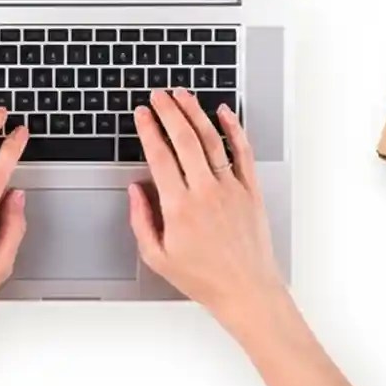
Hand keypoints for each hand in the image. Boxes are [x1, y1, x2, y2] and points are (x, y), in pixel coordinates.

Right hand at [127, 88, 284, 324]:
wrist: (246, 290)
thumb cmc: (204, 278)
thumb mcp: (157, 257)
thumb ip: (140, 220)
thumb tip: (135, 190)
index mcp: (179, 207)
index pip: (159, 156)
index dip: (148, 129)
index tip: (141, 114)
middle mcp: (205, 192)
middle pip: (184, 139)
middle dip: (168, 111)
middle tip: (158, 96)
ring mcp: (231, 188)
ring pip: (211, 139)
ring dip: (195, 112)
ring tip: (183, 96)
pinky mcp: (250, 190)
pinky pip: (242, 151)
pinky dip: (233, 128)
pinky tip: (224, 112)